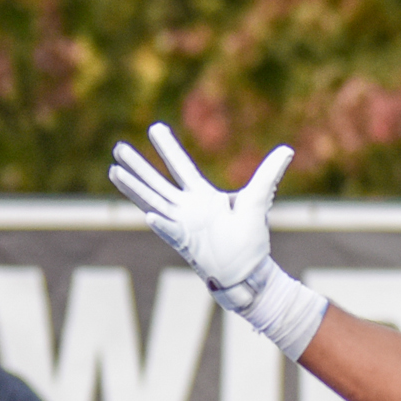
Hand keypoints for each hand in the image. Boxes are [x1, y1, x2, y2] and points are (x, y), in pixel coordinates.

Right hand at [109, 123, 294, 310]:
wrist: (250, 274)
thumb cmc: (251, 241)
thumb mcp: (259, 201)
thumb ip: (268, 175)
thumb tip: (287, 150)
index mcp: (203, 197)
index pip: (181, 167)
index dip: (168, 148)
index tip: (154, 127)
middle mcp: (188, 209)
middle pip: (158, 182)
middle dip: (139, 165)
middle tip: (118, 147)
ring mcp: (183, 226)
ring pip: (153, 202)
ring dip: (135, 188)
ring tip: (113, 171)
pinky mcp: (186, 245)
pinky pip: (170, 232)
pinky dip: (161, 224)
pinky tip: (147, 214)